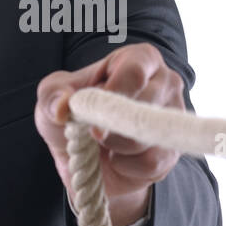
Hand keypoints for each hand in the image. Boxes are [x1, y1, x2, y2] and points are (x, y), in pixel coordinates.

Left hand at [35, 43, 184, 225]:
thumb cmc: (74, 117)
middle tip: (92, 133)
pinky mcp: (172, 151)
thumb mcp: (52, 98)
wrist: (88, 161)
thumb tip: (63, 107)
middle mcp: (165, 82)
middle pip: (144, 104)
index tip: (92, 114)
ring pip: (147, 135)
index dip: (113, 92)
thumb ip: (52, 94)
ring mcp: (173, 117)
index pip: (134, 70)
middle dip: (110, 125)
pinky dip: (126, 165)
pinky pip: (152, 161)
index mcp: (139, 59)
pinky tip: (117, 159)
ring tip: (103, 144)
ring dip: (115, 146)